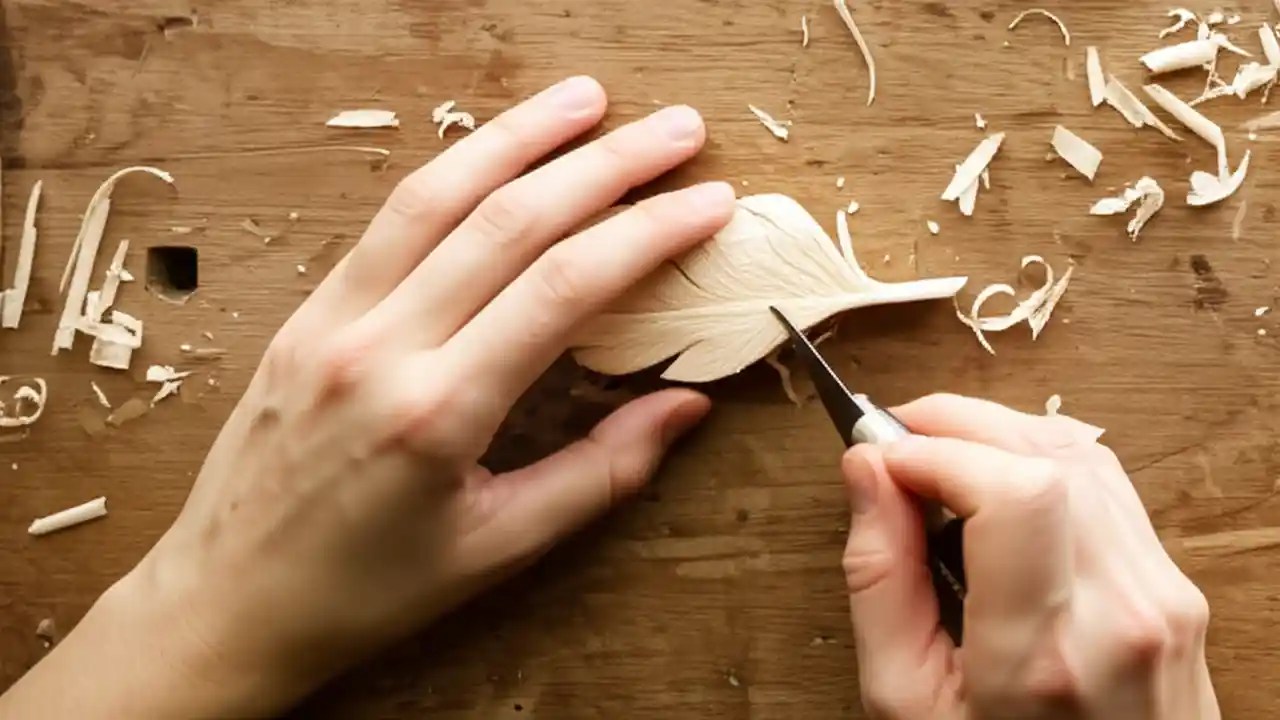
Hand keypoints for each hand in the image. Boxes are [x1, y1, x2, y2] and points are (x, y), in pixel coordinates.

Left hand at [0, 77, 734, 717]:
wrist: (227, 603)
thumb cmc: (366, 592)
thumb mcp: (496, 549)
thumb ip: (600, 473)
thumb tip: (685, 407)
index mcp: (436, 414)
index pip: (562, 288)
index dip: (646, 234)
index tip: (708, 203)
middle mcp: (380, 347)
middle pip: (508, 221)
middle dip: (604, 165)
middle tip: (676, 131)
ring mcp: (332, 320)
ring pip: (435, 196)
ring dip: (519, 137)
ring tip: (585, 99)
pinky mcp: (307, 313)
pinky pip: (387, 221)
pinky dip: (450, 174)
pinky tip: (495, 151)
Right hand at [840, 394, 1217, 719]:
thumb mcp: (906, 697)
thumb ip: (879, 580)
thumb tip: (867, 470)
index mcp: (1043, 652)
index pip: (1013, 492)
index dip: (939, 449)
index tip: (882, 457)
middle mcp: (1120, 612)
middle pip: (1046, 454)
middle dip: (956, 424)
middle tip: (897, 442)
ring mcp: (1161, 595)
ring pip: (1081, 453)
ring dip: (996, 434)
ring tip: (938, 461)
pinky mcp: (1175, 586)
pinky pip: (1108, 484)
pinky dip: (1041, 460)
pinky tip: (994, 480)